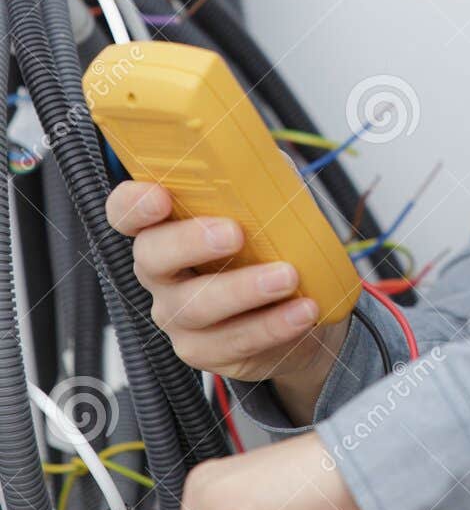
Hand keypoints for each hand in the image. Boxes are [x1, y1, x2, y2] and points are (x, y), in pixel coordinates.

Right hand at [104, 179, 348, 389]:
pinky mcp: (204, 350)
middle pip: (151, 257)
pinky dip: (271, 325)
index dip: (134, 204)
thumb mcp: (267, 205)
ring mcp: (177, 314)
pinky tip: (302, 310)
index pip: (127, 211)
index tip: (160, 196)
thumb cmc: (272, 247)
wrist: (299, 308)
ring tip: (287, 276)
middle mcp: (161, 272)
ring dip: (244, 289)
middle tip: (234, 233)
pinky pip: (232, 341)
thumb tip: (264, 159)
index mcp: (165, 227)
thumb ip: (259, 180)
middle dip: (190, 242)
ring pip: (195, 305)